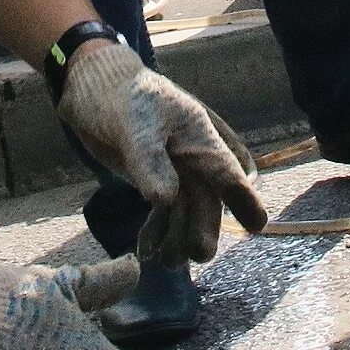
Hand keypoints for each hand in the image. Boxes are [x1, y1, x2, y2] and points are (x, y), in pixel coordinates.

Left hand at [57, 41, 267, 265]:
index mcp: (198, 136)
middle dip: (204, 229)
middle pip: (206, 200)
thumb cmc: (120, 95)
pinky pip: (162, 211)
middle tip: (199, 256)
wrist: (91, 86)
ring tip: (165, 262)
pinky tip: (144, 252)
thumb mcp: (135, 126)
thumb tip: (167, 200)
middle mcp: (192, 156)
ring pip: (185, 211)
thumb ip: (149, 163)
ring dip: (178, 237)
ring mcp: (172, 169)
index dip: (244, 199)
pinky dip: (155, 232)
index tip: (257, 226)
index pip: (226, 172)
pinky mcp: (151, 178)